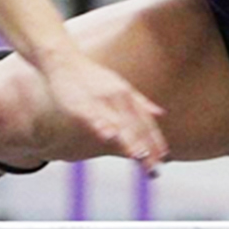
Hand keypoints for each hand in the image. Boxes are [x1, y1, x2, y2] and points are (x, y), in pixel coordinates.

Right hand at [45, 54, 168, 170]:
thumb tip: (160, 113)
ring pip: (116, 123)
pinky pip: (92, 116)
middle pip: (134, 127)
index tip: (163, 159)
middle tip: (153, 168)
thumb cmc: (93, 76)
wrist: (65, 60)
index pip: (145, 122)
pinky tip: (108, 136)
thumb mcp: (121, 86)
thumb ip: (140, 102)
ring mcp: (100, 100)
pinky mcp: (81, 103)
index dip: (155, 141)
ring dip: (127, 140)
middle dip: (144, 148)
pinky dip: (101, 125)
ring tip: (138, 156)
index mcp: (128, 96)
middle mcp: (118, 98)